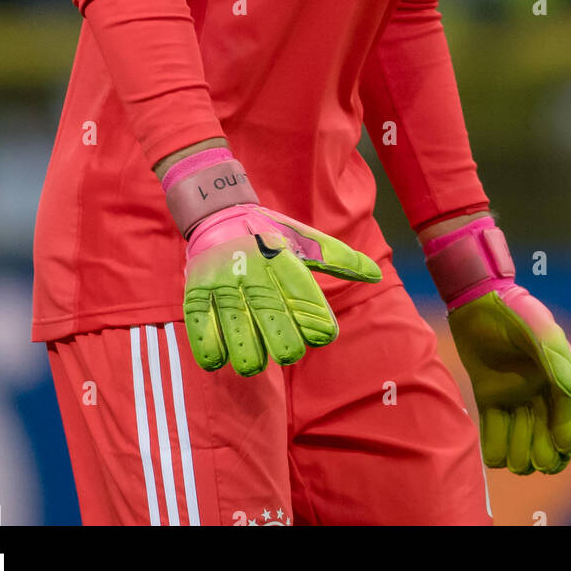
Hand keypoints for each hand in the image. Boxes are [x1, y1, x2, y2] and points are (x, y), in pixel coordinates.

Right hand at [182, 203, 381, 375]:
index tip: (321, 333)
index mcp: (282, 258)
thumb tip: (376, 275)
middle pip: (276, 327)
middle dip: (287, 349)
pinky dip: (215, 355)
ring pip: (241, 342)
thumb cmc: (268, 235)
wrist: (217, 212)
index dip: (319, 327)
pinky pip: (203, 338)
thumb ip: (340, 259)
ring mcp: (222, 283)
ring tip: (255, 356)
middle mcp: (253, 270)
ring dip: (252, 359)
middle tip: (287, 350)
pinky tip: (224, 354)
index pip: (307, 302)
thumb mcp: (304, 241)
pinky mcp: (195, 293)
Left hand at [449, 284, 570, 474]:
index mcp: (564, 380)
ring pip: (523, 444)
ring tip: (514, 454)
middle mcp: (542, 393)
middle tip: (538, 459)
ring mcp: (515, 397)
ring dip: (521, 456)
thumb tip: (569, 436)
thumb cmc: (517, 315)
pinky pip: (495, 436)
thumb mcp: (546, 340)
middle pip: (550, 442)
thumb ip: (562, 380)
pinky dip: (496, 451)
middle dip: (547, 457)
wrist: (478, 299)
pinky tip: (497, 450)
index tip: (563, 448)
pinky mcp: (490, 398)